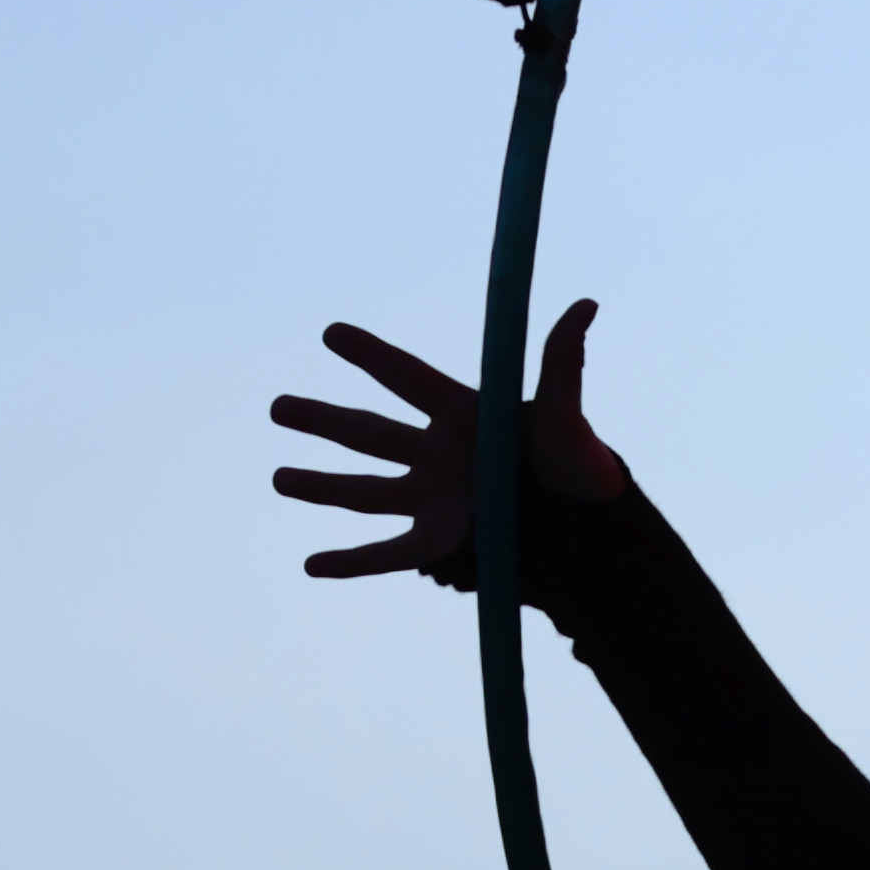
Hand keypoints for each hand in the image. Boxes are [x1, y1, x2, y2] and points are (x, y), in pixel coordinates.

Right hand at [268, 299, 625, 581]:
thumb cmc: (580, 466)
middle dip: (320, 421)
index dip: (369, 355)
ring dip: (320, 487)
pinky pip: (386, 552)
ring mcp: (435, 498)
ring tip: (278, 479)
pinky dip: (350, 561)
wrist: (592, 530)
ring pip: (363, 492)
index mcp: (464, 415)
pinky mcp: (441, 541)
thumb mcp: (565, 415)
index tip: (331, 333)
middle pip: (367, 434)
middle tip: (277, 407)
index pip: (405, 378)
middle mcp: (440, 453)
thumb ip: (563, 362)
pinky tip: (313, 565)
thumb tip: (586, 305)